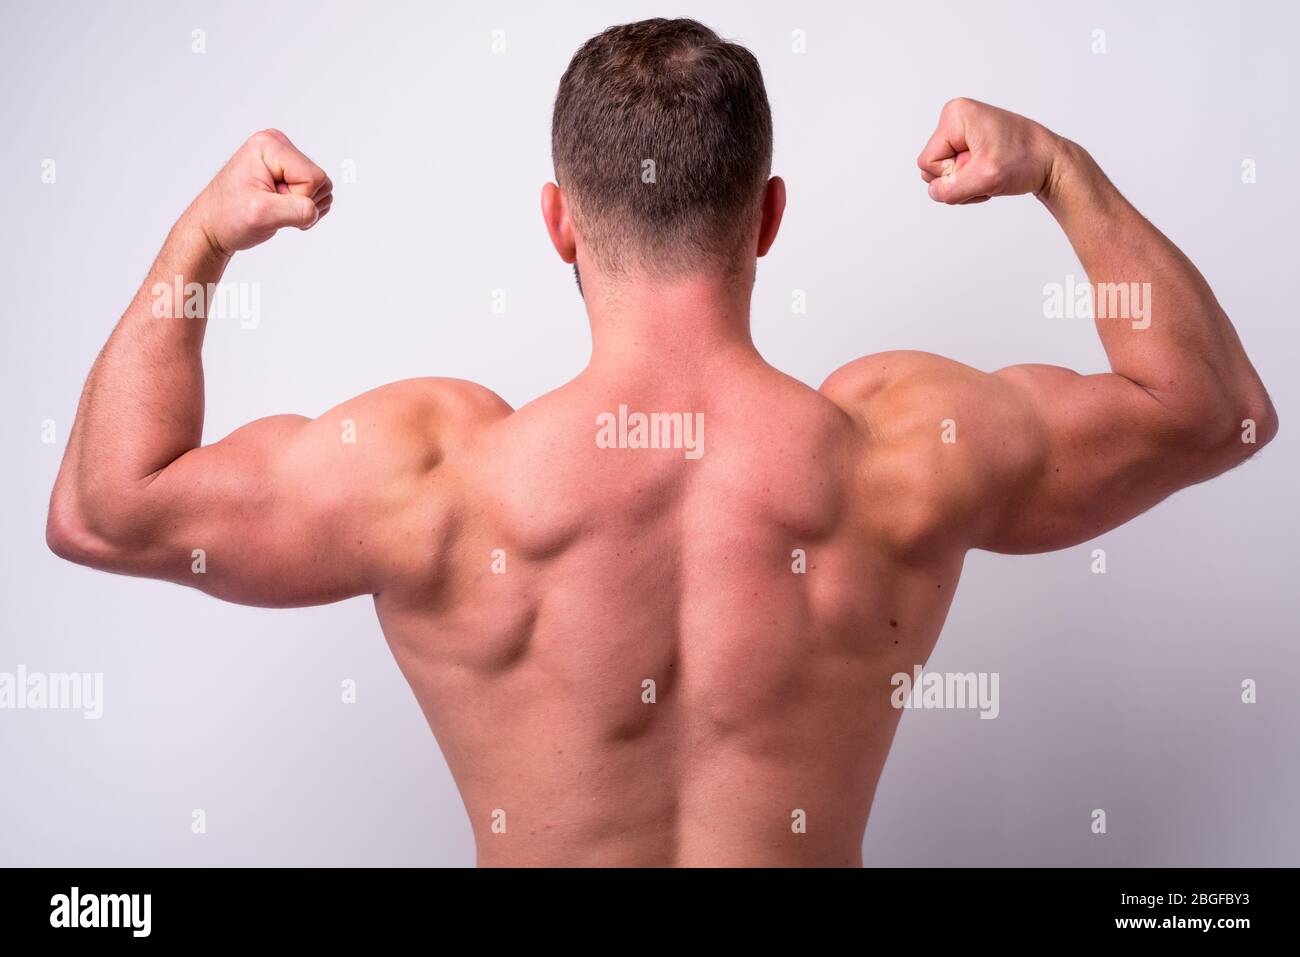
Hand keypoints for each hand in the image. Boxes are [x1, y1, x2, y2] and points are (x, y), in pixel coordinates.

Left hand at [188, 129, 332, 255]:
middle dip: (301, 203)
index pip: (313, 177)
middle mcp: (278, 145)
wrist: (214, 225)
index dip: (297, 198)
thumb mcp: (261, 214)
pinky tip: (279, 208)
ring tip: (273, 208)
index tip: (270, 202)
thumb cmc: (228, 216)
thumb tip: (315, 210)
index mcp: (270, 145)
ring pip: (321, 189)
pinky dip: (302, 208)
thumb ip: (296, 210)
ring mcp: (284, 158)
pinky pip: (316, 193)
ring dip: (302, 208)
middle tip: (271, 207)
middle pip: (320, 181)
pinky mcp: (288, 172)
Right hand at [917, 98, 1063, 204]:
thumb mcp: (985, 178)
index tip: (979, 168)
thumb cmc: (1026, 161)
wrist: (1051, 162)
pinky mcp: (970, 142)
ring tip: (990, 174)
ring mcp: (963, 130)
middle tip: (986, 174)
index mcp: (955, 116)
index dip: (951, 175)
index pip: (928, 162)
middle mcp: (956, 118)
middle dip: (958, 179)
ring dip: (966, 183)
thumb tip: (935, 192)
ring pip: (944, 174)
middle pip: (932, 167)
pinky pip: (955, 172)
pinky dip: (971, 181)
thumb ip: (951, 189)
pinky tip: (990, 174)